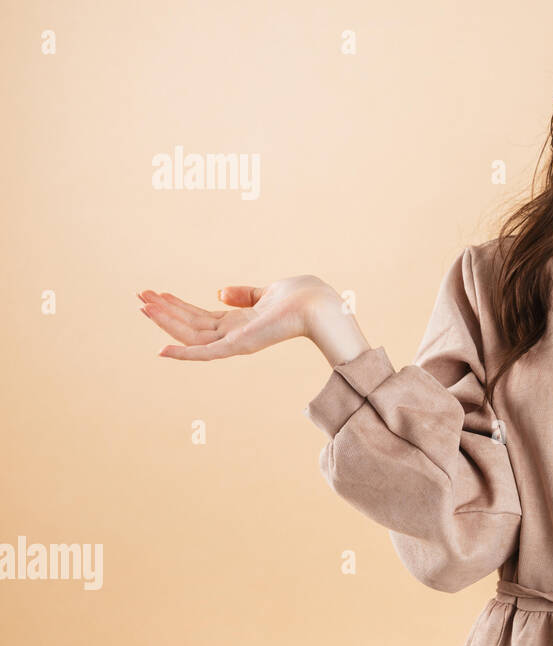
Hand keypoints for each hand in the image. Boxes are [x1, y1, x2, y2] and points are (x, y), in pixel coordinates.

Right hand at [137, 275, 340, 360]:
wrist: (319, 305)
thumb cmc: (302, 297)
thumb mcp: (268, 292)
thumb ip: (244, 295)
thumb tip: (219, 292)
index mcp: (241, 322)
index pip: (201, 317)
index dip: (178, 306)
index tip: (157, 294)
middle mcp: (235, 334)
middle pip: (190, 324)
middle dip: (164, 311)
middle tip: (139, 297)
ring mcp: (236, 342)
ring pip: (191, 334)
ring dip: (166, 321)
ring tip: (142, 306)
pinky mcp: (239, 346)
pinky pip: (206, 353)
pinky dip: (183, 353)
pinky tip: (161, 350)